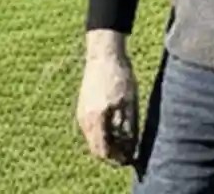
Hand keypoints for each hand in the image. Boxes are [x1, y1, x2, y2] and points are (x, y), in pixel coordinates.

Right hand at [76, 30, 139, 165]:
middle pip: (95, 148)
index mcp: (97, 118)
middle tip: (128, 153)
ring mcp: (81, 113)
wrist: (104, 54)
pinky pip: (90, 128)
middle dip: (111, 154)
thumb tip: (132, 148)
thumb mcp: (129, 103)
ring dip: (106, 144)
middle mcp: (85, 119)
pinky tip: (115, 127)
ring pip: (92, 139)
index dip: (116, 159)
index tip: (130, 159)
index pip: (102, 151)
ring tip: (124, 139)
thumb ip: (129, 128)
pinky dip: (101, 133)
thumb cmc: (120, 76)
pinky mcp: (82, 106)